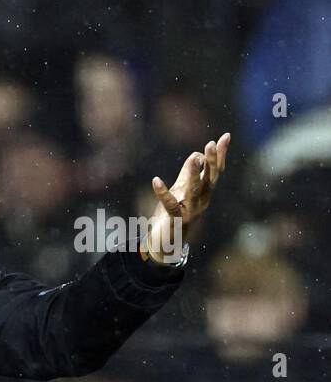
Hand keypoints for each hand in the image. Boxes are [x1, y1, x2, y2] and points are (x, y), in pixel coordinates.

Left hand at [142, 132, 230, 263]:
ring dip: (195, 174)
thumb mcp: (182, 191)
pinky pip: (170, 204)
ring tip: (196, 157)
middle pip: (210, 178)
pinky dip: (163, 192)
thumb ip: (188, 174)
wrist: (166, 244)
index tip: (226, 136)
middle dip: (212, 161)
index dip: (221, 154)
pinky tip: (156, 180)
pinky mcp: (176, 219)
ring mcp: (191, 211)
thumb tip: (196, 155)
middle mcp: (202, 201)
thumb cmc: (174, 215)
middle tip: (211, 143)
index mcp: (205, 193)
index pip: (215, 171)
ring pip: (195, 190)